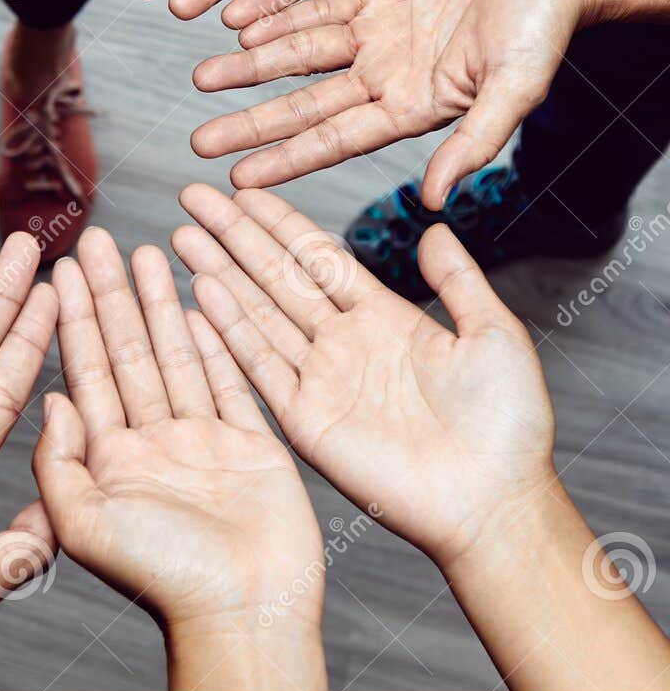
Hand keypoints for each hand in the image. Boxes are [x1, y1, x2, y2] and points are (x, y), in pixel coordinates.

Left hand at [35, 230, 324, 690]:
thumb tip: (49, 398)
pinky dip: (217, 340)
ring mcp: (202, 444)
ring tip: (148, 249)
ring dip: (161, 303)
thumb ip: (57, 463)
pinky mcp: (253, 447)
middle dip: (111, 293)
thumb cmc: (163, 584)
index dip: (73, 319)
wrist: (248, 617)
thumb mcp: (84, 526)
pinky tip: (203, 299)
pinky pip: (232, 381)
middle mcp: (151, 445)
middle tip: (96, 237)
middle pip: (127, 351)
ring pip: (175, 357)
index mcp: (108, 461)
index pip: (86, 372)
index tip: (59, 268)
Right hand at [175, 183, 556, 568]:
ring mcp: (320, 380)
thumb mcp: (492, 335)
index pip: (318, 257)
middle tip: (193, 199)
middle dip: (233, 237)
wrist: (494, 500)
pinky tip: (201, 292)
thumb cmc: (507, 427)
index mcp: (384, 319)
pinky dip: (227, 329)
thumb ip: (457, 282)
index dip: (279, 222)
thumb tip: (435, 230)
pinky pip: (258, 365)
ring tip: (182, 236)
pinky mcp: (305, 419)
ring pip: (257, 313)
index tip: (244, 190)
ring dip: (219, 273)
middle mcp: (343, 344)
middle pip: (275, 276)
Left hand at [190, 0, 592, 207]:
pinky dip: (277, 18)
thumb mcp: (516, 88)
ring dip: (250, 69)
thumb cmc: (547, 27)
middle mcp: (385, 79)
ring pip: (298, 58)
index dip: (286, 160)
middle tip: (196, 143)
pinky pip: (316, 9)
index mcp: (412, 109)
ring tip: (201, 80)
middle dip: (250, 124)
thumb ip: (474, 141)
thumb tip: (437, 200)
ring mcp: (377, 37)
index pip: (334, 142)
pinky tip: (237, 28)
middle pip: (303, 107)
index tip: (238, 181)